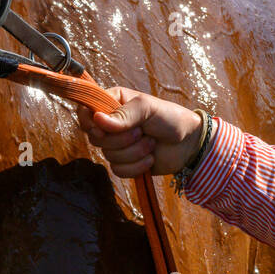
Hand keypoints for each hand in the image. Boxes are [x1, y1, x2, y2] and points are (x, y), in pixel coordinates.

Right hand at [76, 87, 204, 178]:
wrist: (189, 142)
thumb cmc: (170, 117)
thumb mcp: (148, 108)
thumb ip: (123, 115)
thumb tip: (97, 120)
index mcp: (114, 102)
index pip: (86, 111)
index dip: (89, 122)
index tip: (101, 128)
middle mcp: (112, 123)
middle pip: (96, 138)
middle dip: (122, 139)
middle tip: (142, 132)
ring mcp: (118, 144)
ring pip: (108, 156)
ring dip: (133, 152)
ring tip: (151, 143)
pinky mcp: (125, 163)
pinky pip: (118, 170)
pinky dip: (136, 166)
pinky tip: (150, 158)